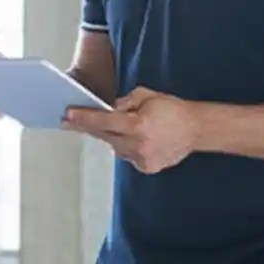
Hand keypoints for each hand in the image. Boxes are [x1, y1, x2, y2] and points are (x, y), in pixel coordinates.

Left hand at [63, 86, 198, 173]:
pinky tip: (135, 138)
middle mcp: (139, 145)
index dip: (84, 118)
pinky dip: (126, 146)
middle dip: (87, 127)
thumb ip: (124, 102)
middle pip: (105, 136)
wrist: (196, 129)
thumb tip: (106, 109)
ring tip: (114, 125)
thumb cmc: (172, 109)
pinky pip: (127, 155)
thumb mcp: (147, 95)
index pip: (104, 121)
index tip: (67, 115)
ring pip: (115, 147)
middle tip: (69, 120)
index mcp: (139, 125)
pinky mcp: (146, 168)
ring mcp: (143, 159)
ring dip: (111, 136)